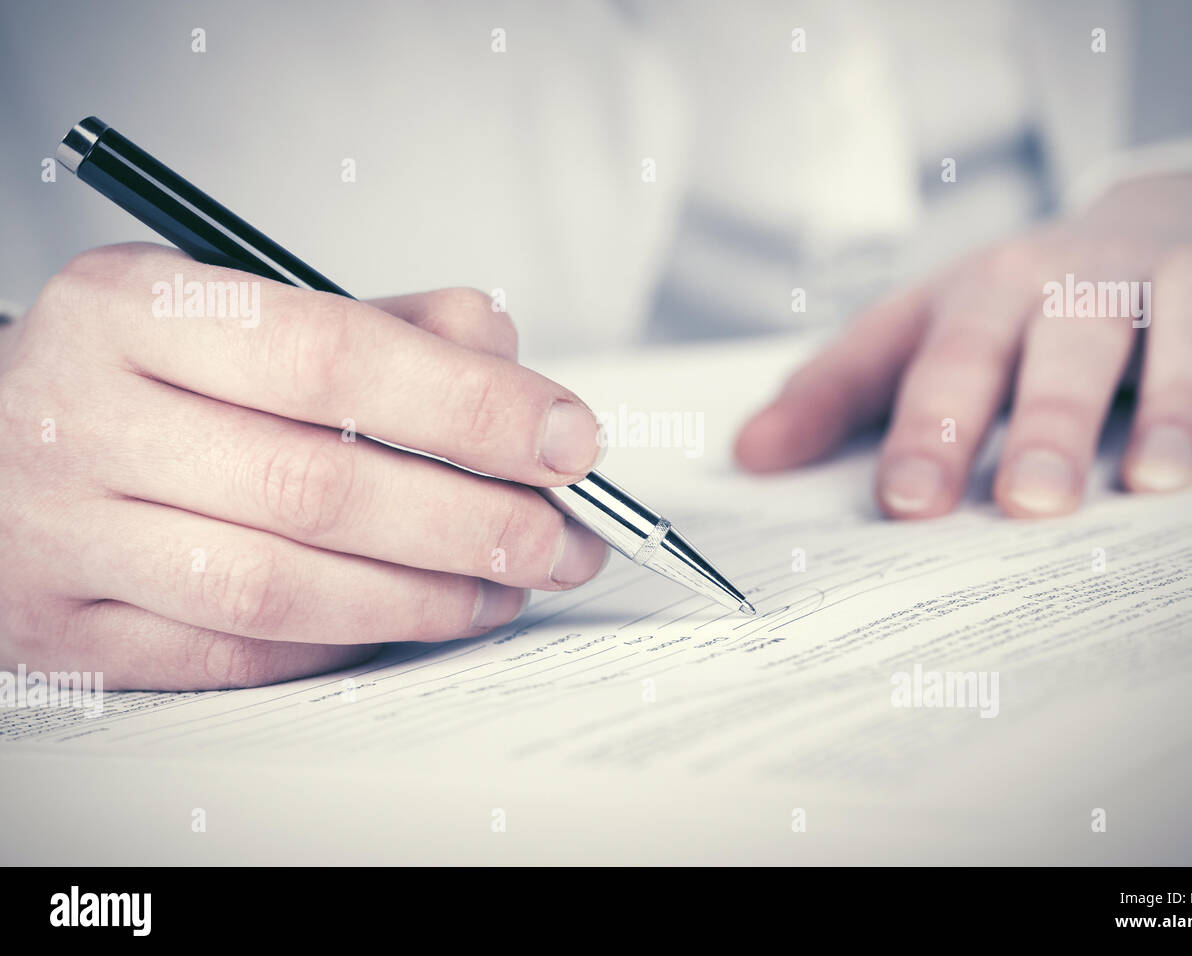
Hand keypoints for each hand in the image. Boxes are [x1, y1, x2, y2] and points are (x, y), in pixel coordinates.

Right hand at [0, 244, 607, 688]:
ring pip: (281, 589)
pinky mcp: (75, 633)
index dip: (470, 407)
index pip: (331, 356)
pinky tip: (413, 618)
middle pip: (317, 487)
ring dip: (425, 596)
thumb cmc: (139, 372)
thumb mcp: (234, 305)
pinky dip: (347, 642)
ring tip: (508, 585)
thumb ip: (379, 323)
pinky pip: (239, 656)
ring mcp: (70, 539)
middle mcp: (89, 421)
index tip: (567, 439)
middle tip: (563, 535)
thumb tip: (509, 359)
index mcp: (134, 310)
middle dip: (473, 520)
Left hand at [736, 175, 1191, 516]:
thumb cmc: (1026, 302)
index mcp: (989, 293)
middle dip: (1045, 420)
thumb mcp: (924, 330)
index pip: (951, 358)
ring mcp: (1179, 287)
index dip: (926, 428)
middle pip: (1061, 344)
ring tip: (1153, 481)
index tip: (906, 503)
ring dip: (1168, 405)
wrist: (1168, 223)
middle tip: (1028, 500)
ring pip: (1178, 333)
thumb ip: (839, 394)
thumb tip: (750, 459)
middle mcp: (1082, 281)